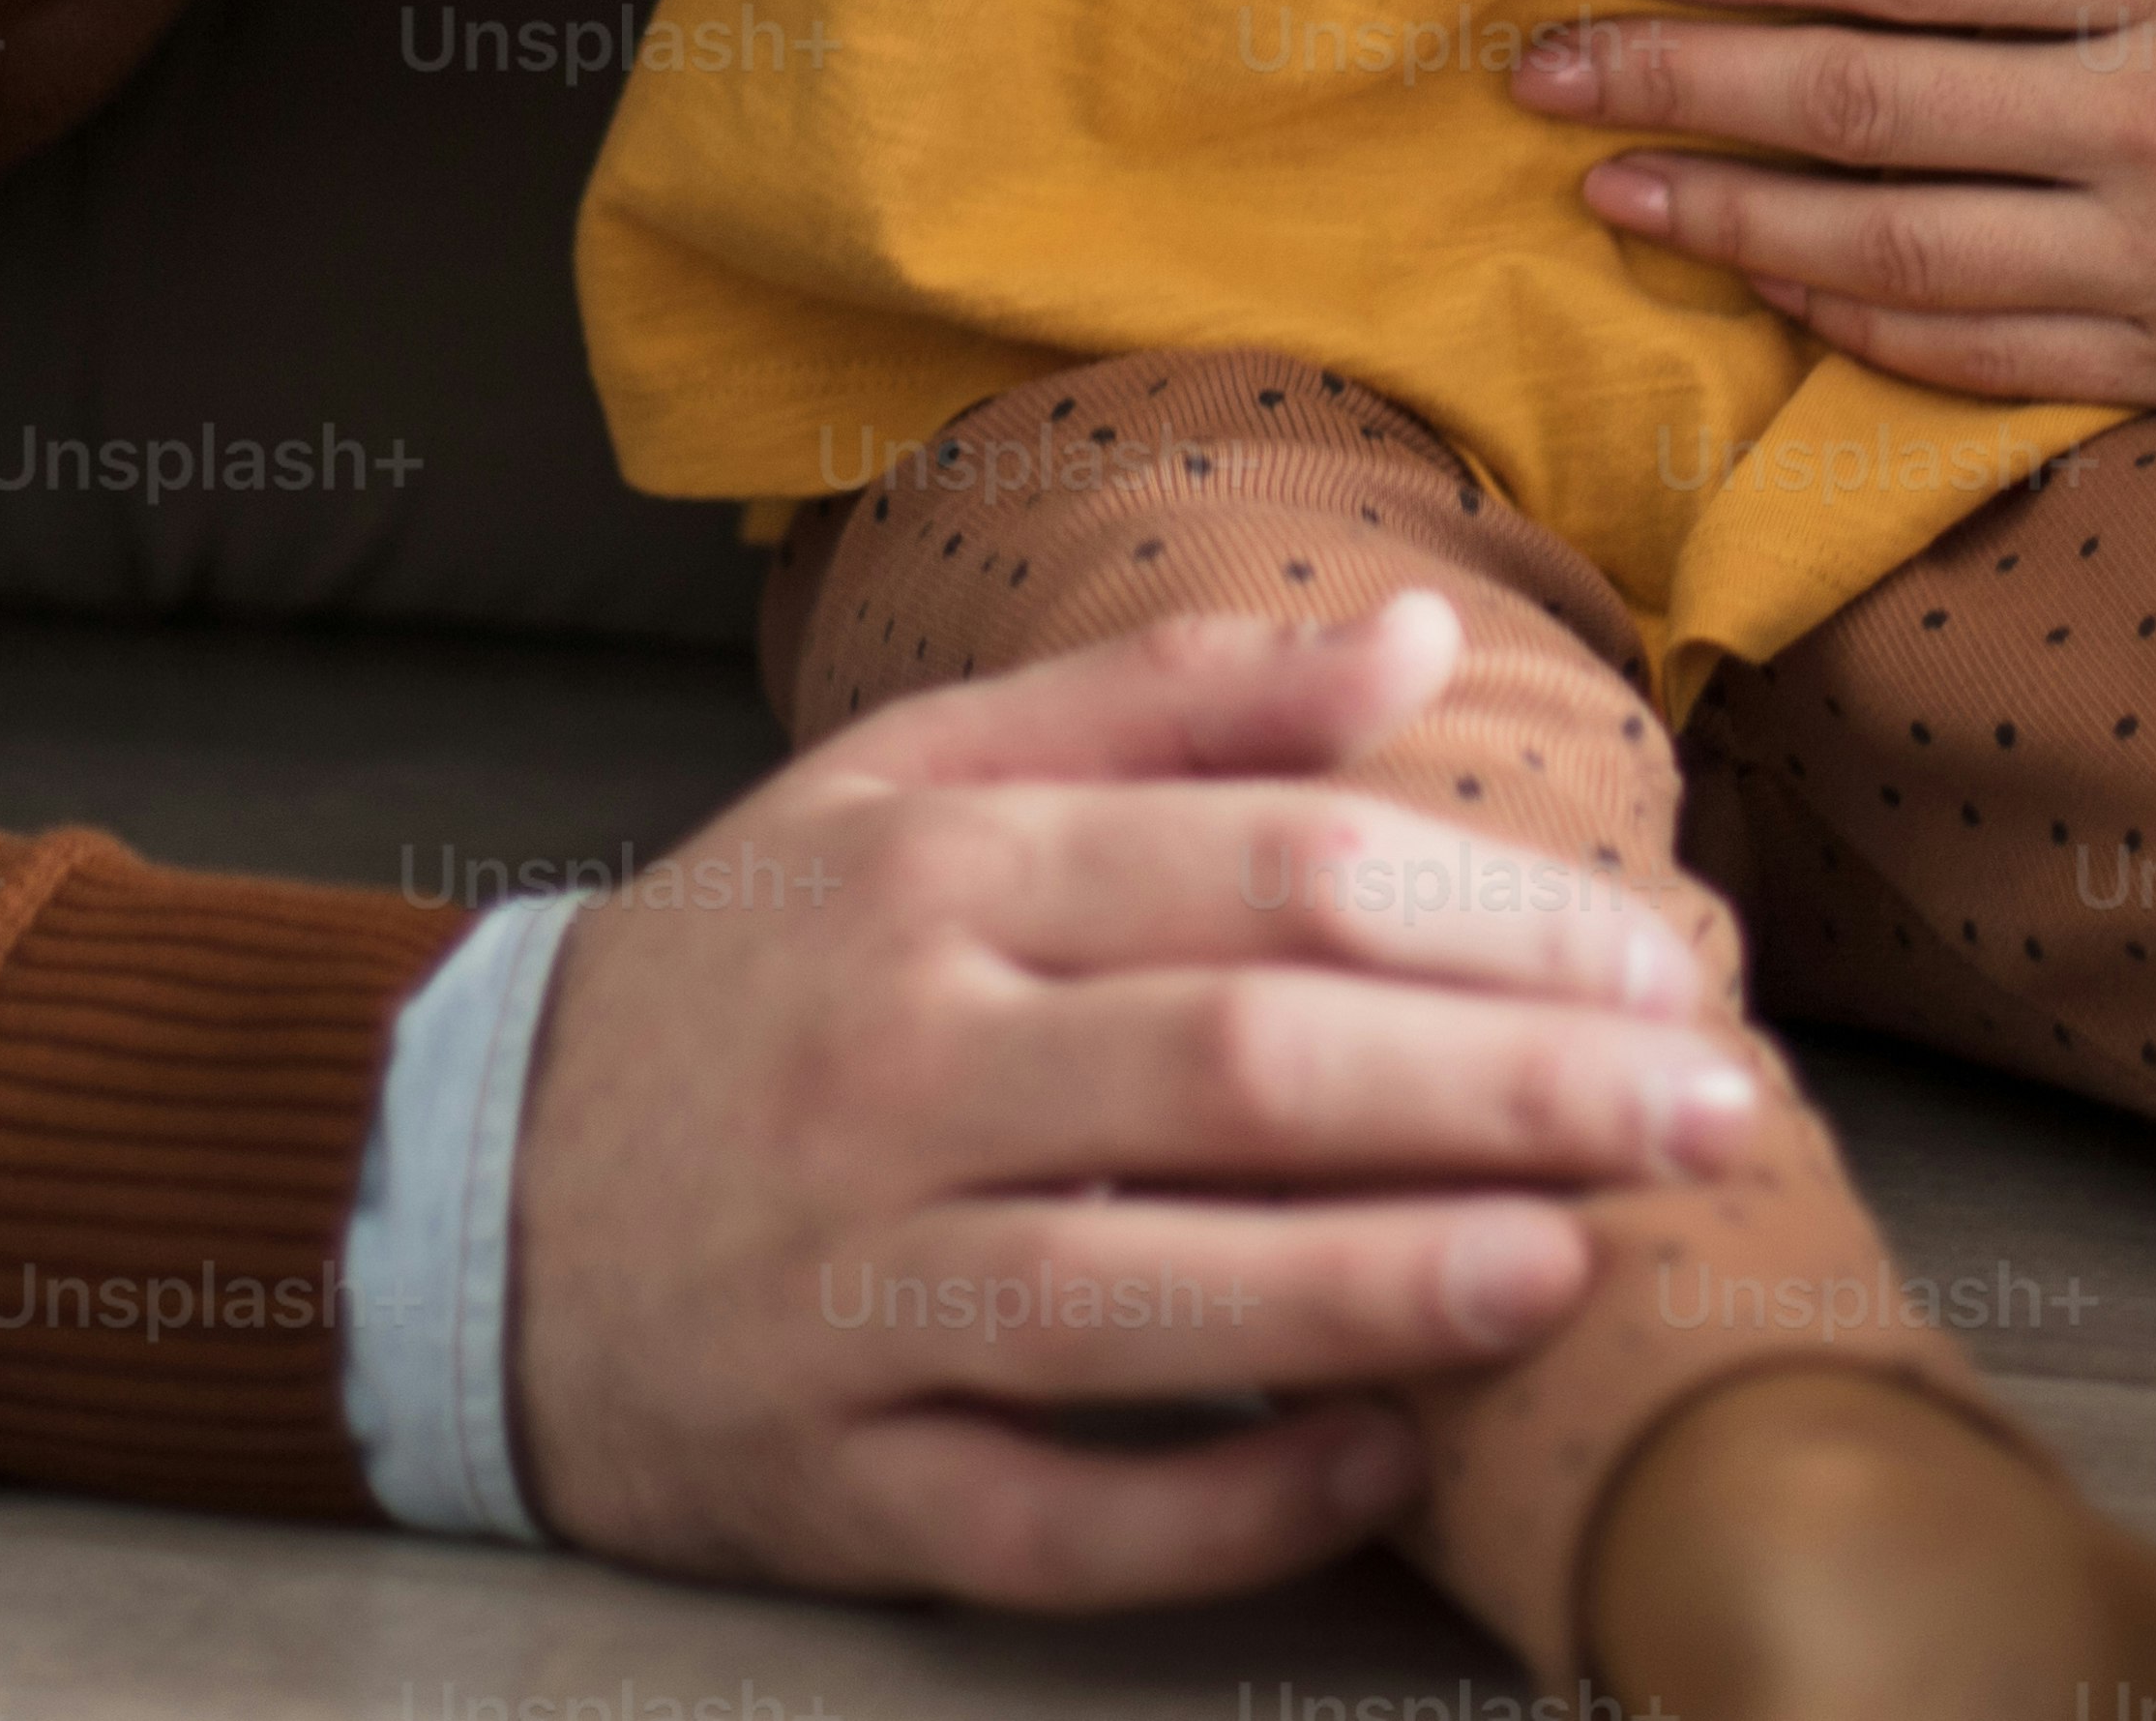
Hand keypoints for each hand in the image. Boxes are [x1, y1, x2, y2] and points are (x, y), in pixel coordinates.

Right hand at [497, 585, 1769, 1604]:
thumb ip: (1169, 707)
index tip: (1666, 957)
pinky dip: (1220, 1502)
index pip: (1265, 870)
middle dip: (1500, 1085)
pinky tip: (1379, 1465)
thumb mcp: (912, 783)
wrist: (449, 1198)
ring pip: (1144, 1291)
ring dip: (1377, 1284)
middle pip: (1240, 1065)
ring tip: (1574, 1270)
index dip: (1488, 911)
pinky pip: (1045, 1517)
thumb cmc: (750, 978)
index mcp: (939, 876)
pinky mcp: (822, 1479)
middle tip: (1707, 1109)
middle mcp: (894, 1068)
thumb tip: (1418, 639)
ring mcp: (850, 1287)